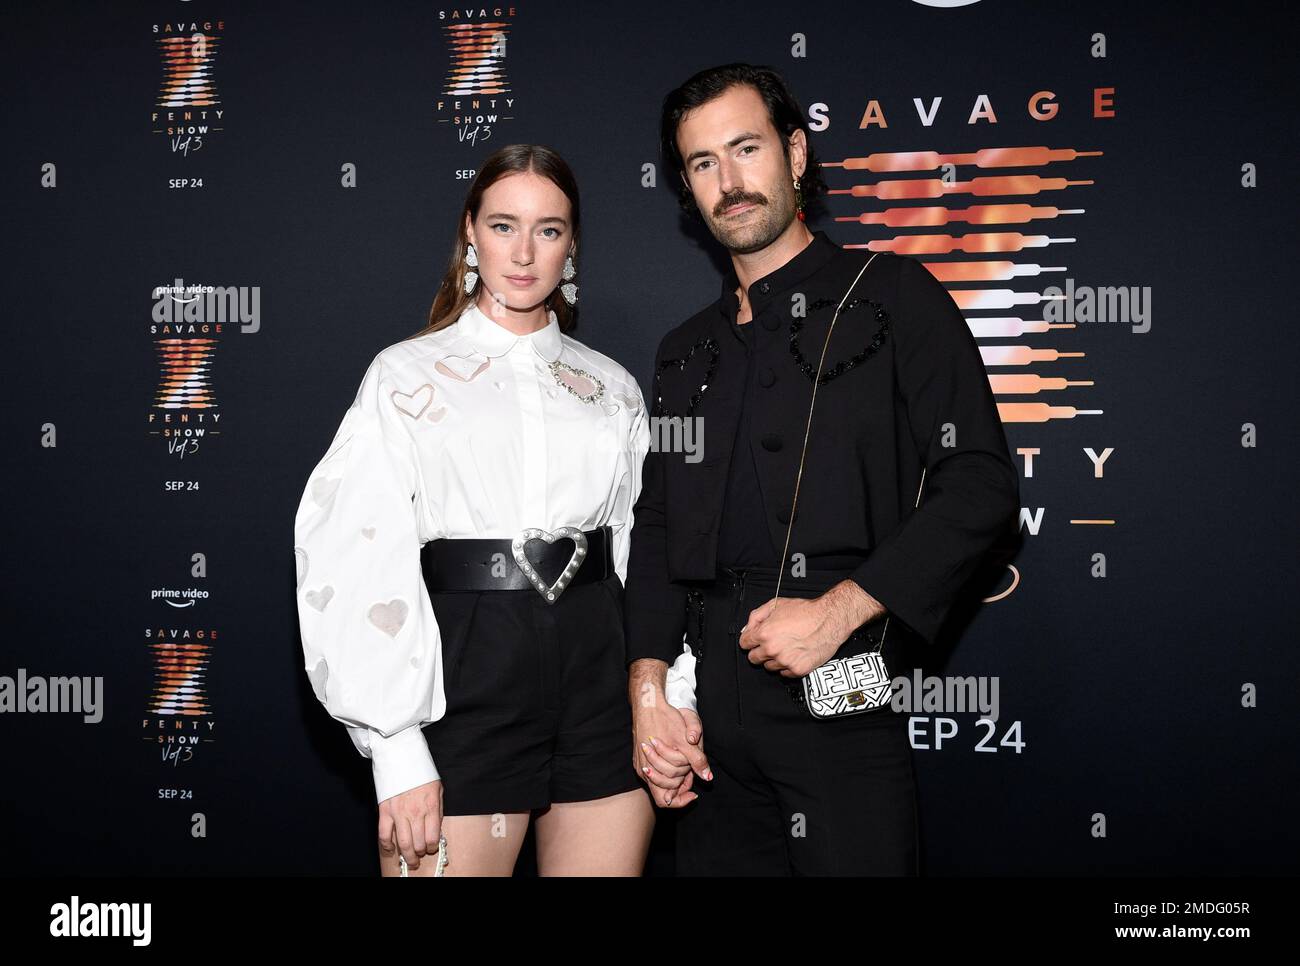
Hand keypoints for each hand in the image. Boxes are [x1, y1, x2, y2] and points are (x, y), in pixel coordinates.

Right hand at [378, 779, 442, 870]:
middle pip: (418, 844)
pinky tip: (391, 850)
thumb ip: (438, 810)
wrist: (401, 756)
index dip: (433, 847)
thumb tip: (436, 829)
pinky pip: (384, 834)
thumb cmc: (421, 772)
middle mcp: (415, 812)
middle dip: (420, 854)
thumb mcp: (438, 789)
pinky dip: (387, 845)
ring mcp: (398, 813)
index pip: (432, 837)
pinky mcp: (385, 811)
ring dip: (407, 856)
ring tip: (410, 860)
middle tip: (419, 856)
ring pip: (403, 843)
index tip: (431, 847)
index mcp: (431, 807)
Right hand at [630, 682, 709, 807]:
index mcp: (651, 770)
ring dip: (676, 776)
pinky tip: (678, 756)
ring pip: (661, 779)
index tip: (694, 792)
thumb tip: (708, 777)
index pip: (665, 800)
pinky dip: (669, 767)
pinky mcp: (641, 755)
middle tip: (694, 772)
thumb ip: (696, 761)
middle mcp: (643, 770)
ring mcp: (641, 763)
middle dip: (681, 785)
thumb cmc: (665, 720)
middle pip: (665, 791)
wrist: (649, 704)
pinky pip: (656, 770)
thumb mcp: (685, 741)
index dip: (680, 800)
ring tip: (687, 763)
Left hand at [738, 591, 857, 676]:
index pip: (744, 644)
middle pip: (753, 658)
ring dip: (774, 659)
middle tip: (771, 644)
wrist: (829, 619)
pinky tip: (794, 654)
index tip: (754, 640)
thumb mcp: (776, 604)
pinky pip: (784, 674)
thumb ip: (756, 617)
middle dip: (759, 651)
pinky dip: (787, 666)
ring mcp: (785, 661)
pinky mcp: (797, 670)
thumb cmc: (806, 611)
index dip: (749, 640)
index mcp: (764, 633)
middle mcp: (772, 649)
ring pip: (768, 667)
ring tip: (786, 647)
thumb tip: (747, 629)